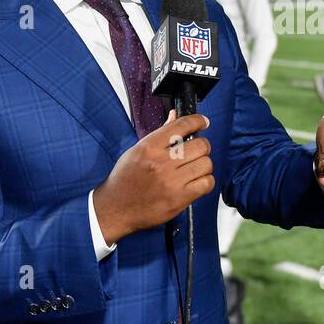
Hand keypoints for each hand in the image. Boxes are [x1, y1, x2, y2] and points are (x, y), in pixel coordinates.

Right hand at [93, 111, 213, 244]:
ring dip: (203, 165)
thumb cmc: (125, 179)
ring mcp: (171, 181)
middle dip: (201, 146)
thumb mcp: (137, 151)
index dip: (198, 121)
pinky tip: (196, 182)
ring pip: (206, 164)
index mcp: (149, 147)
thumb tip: (175, 116)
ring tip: (194, 169)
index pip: (182, 125)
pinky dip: (205, 182)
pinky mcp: (179, 199)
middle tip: (195, 152)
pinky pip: (206, 183)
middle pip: (200, 145)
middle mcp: (161, 162)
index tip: (202, 122)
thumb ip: (160, 134)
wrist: (116, 208)